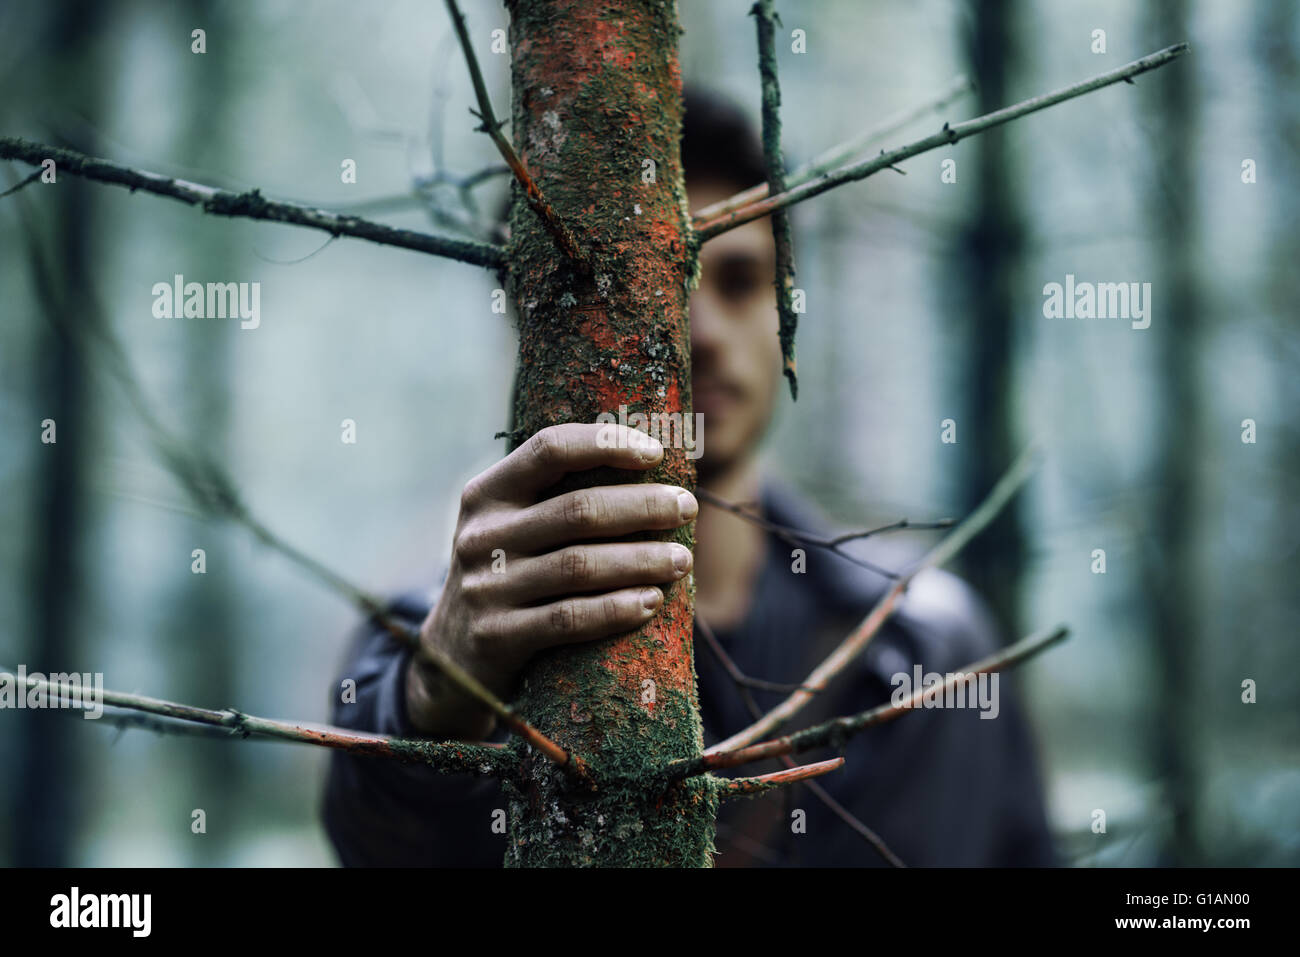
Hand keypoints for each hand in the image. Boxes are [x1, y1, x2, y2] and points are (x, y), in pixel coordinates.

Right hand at [406, 422, 696, 738]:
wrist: (451, 656)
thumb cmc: (509, 576)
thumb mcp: (514, 529)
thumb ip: (560, 499)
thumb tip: (653, 473)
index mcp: (488, 493)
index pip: (550, 449)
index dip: (606, 444)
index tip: (655, 453)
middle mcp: (482, 534)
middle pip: (577, 509)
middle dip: (642, 506)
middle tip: (685, 508)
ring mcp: (485, 587)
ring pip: (579, 566)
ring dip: (641, 560)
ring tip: (681, 560)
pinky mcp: (496, 636)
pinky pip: (569, 619)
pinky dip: (616, 609)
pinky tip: (651, 602)